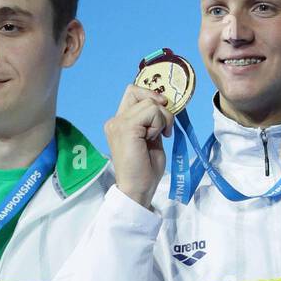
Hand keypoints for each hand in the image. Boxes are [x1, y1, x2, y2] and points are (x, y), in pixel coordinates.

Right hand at [105, 84, 174, 207]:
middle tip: (163, 127)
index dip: (150, 95)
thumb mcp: (152, 138)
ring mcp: (118, 123)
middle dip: (158, 107)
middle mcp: (115, 120)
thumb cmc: (146, 169)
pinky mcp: (126, 128)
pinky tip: (156, 138)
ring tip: (158, 137)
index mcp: (120, 122)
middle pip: (139, 92)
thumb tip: (165, 103)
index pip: (133, 92)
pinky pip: (152, 112)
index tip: (163, 112)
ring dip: (162, 119)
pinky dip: (159, 123)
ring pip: (150, 103)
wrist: (138, 189)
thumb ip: (153, 121)